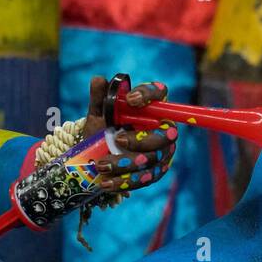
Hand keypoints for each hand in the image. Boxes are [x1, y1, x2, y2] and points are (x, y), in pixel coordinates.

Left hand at [83, 75, 176, 193]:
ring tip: (101, 165)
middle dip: (141, 139)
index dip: (149, 94)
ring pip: (152, 159)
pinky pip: (145, 178)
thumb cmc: (102, 132)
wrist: (95, 160)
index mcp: (149, 108)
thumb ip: (100, 98)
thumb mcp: (98, 116)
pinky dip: (125, 181)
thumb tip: (98, 80)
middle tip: (118, 140)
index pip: (159, 93)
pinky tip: (106, 182)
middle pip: (165, 134)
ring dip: (126, 163)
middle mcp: (162, 129)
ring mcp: (161, 153)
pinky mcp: (154, 173)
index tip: (130, 100)